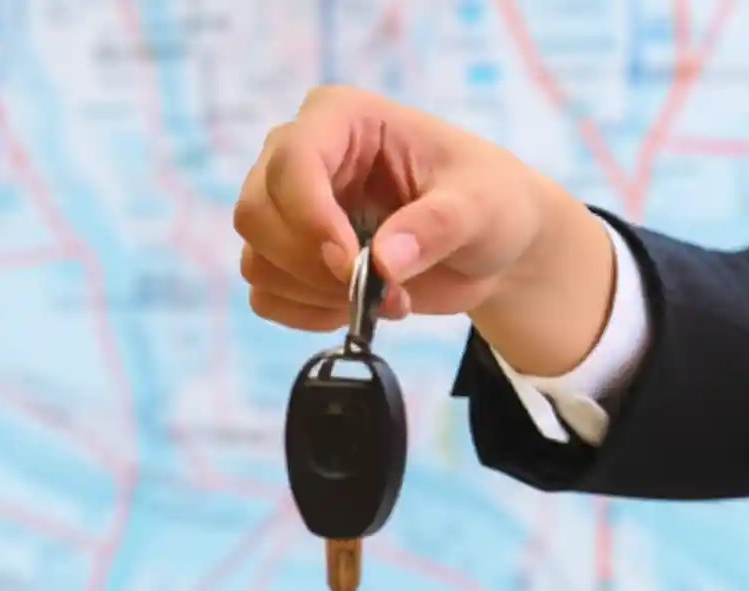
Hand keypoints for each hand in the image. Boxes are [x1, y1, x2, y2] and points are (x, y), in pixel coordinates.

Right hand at [233, 85, 615, 376]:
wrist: (493, 244)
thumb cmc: (490, 201)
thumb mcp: (481, 207)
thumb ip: (436, 227)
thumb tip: (384, 261)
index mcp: (341, 117)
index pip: (292, 159)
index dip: (311, 217)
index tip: (353, 263)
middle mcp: (300, 156)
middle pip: (255, 213)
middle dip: (313, 266)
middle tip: (382, 289)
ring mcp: (290, 209)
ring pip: (257, 260)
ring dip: (319, 296)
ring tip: (389, 297)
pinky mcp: (292, 256)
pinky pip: (267, 296)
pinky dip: (310, 314)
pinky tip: (361, 308)